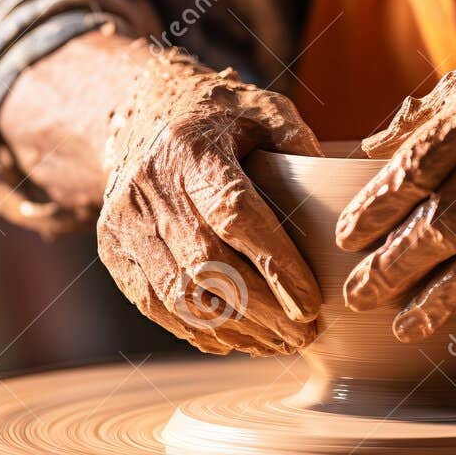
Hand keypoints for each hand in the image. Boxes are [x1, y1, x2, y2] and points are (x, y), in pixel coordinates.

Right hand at [97, 57, 322, 355]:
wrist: (141, 113)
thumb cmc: (218, 117)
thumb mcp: (263, 111)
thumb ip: (300, 146)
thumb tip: (341, 197)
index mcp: (190, 149)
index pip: (235, 215)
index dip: (274, 265)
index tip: (311, 304)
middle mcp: (149, 188)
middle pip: (207, 266)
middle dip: (262, 310)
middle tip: (305, 334)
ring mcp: (125, 224)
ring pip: (180, 296)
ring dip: (235, 329)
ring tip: (279, 344)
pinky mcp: (115, 252)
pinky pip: (157, 306)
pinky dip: (200, 330)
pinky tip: (238, 339)